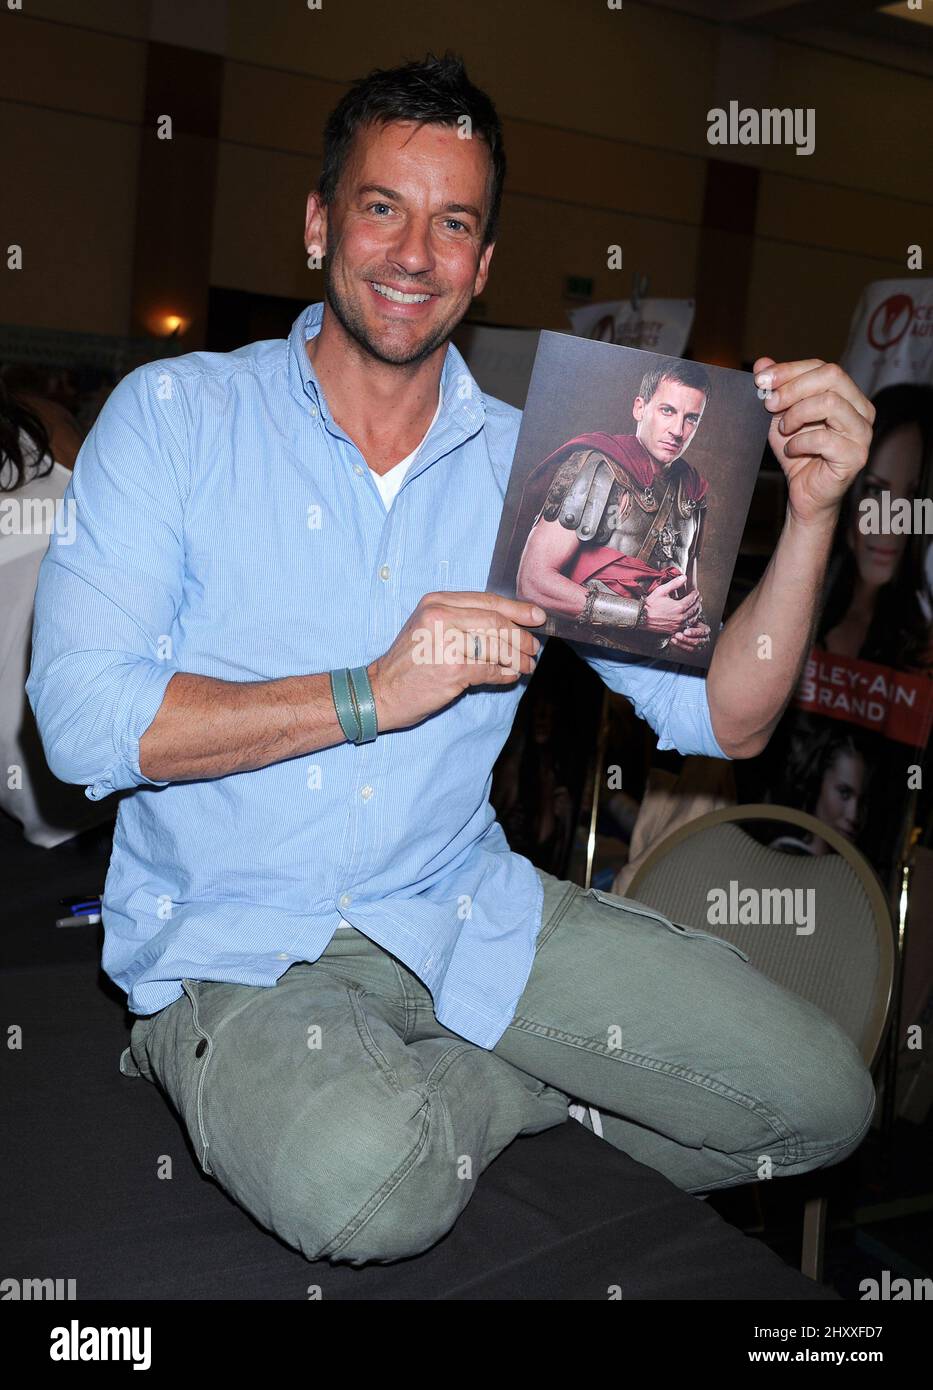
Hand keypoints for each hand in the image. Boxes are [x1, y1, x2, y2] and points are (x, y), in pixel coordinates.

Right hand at [367, 591, 544, 732]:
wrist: (381, 691)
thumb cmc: (408, 662)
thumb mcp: (429, 628)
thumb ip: (462, 620)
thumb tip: (509, 623)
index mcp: (436, 602)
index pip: (487, 601)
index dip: (517, 609)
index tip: (538, 617)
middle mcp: (440, 617)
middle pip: (497, 622)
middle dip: (522, 637)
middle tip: (533, 648)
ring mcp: (446, 643)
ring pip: (498, 647)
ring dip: (518, 658)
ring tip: (526, 665)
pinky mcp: (452, 669)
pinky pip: (491, 670)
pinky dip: (505, 674)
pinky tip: (510, 676)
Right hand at [641, 573, 700, 634]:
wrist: (641, 617)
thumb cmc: (650, 605)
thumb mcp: (661, 591)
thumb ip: (674, 584)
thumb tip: (684, 577)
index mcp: (679, 606)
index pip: (692, 599)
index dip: (695, 594)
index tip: (695, 591)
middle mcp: (681, 617)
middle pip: (695, 608)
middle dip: (697, 602)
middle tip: (698, 598)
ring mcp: (678, 624)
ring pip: (693, 618)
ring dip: (696, 611)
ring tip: (696, 606)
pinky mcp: (675, 630)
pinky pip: (687, 625)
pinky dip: (691, 620)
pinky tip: (690, 616)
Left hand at [668, 621, 710, 651]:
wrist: (686, 628)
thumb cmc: (690, 622)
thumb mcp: (691, 619)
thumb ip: (690, 619)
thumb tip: (686, 616)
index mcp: (705, 630)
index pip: (703, 632)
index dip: (694, 632)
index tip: (685, 631)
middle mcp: (704, 639)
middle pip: (697, 641)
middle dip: (686, 639)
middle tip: (677, 635)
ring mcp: (699, 646)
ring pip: (692, 647)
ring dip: (681, 643)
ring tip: (673, 638)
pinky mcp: (693, 650)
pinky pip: (686, 650)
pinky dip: (679, 646)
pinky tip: (673, 641)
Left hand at [754, 356, 874, 527]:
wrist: (803, 494)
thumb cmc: (797, 453)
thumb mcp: (779, 416)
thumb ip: (775, 389)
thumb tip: (762, 362)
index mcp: (848, 395)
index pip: (823, 367)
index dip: (789, 370)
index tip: (760, 380)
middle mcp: (861, 409)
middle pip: (832, 376)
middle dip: (793, 387)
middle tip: (769, 404)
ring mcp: (862, 433)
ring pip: (831, 403)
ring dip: (797, 414)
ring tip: (784, 430)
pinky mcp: (856, 456)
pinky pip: (825, 438)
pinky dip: (800, 442)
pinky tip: (792, 450)